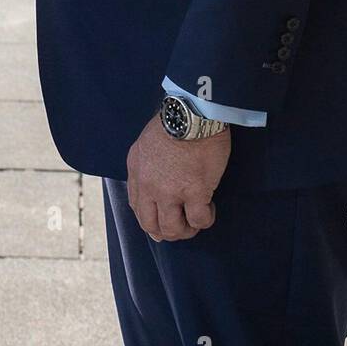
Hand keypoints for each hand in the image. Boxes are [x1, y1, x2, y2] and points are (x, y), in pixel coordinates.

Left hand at [126, 113, 229, 241]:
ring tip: (196, 220)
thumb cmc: (172, 121)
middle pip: (152, 225)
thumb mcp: (146, 143)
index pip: (137, 208)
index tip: (160, 224)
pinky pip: (199, 219)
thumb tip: (155, 184)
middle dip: (166, 231)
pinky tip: (210, 208)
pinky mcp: (195, 192)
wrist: (191, 113)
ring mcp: (171, 192)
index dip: (150, 220)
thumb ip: (146, 166)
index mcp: (137, 172)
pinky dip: (205, 219)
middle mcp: (149, 186)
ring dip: (186, 230)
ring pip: (174, 229)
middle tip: (181, 226)